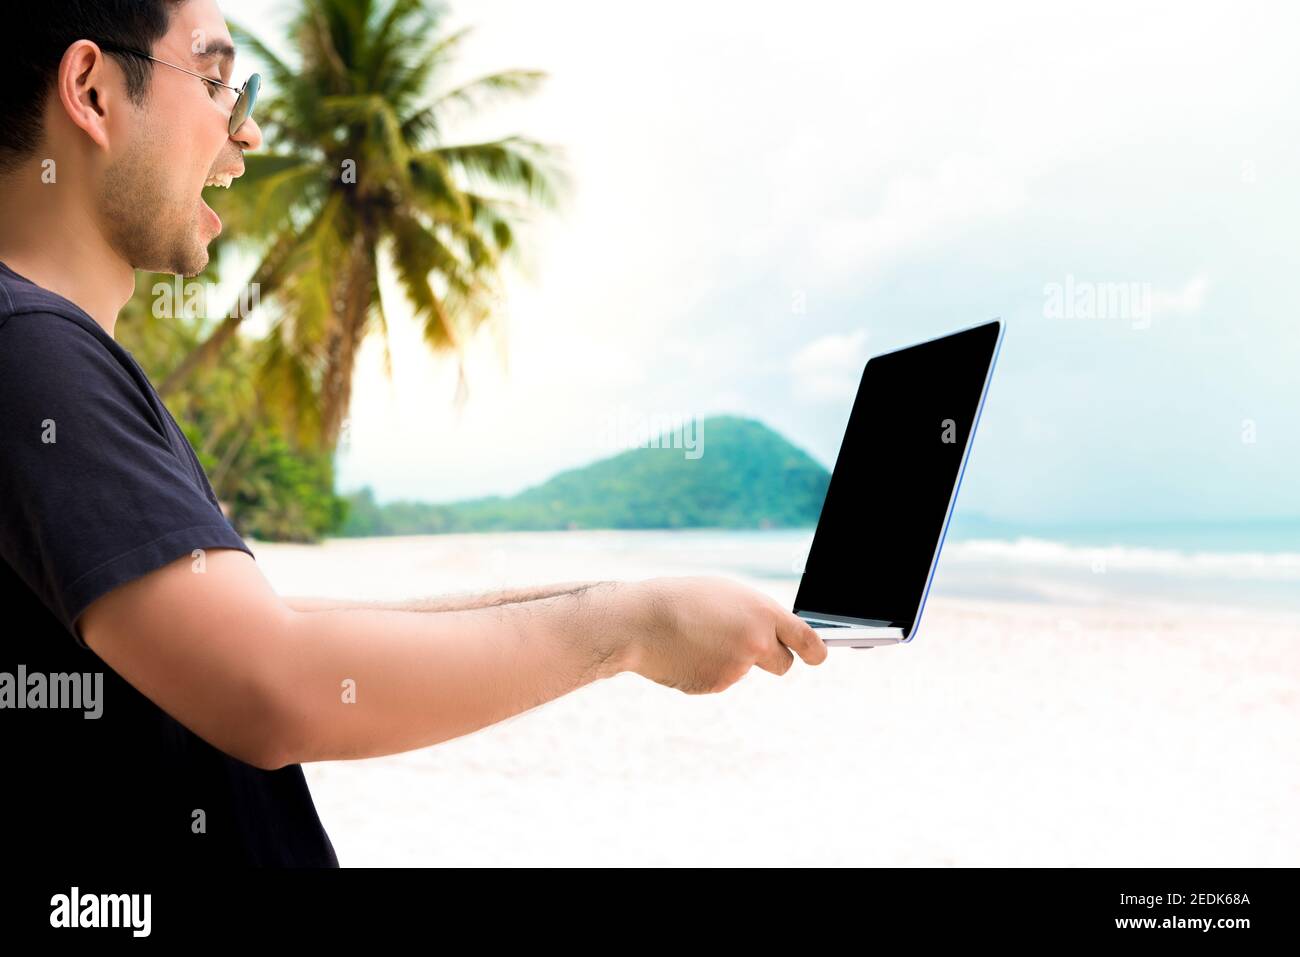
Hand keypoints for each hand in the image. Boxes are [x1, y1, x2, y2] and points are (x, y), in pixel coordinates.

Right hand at [619, 575, 828, 693]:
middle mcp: (757, 642)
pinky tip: (687, 653)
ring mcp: (738, 667)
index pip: (807, 639)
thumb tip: (772, 634)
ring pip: (745, 671)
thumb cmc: (682, 600)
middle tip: (748, 648)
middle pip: (783, 664)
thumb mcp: (727, 594)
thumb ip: (755, 614)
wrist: (641, 622)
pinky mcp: (717, 685)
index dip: (816, 651)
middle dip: (772, 660)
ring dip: (730, 660)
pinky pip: (721, 679)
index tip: (819, 656)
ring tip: (698, 638)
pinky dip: (709, 670)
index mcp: (763, 612)